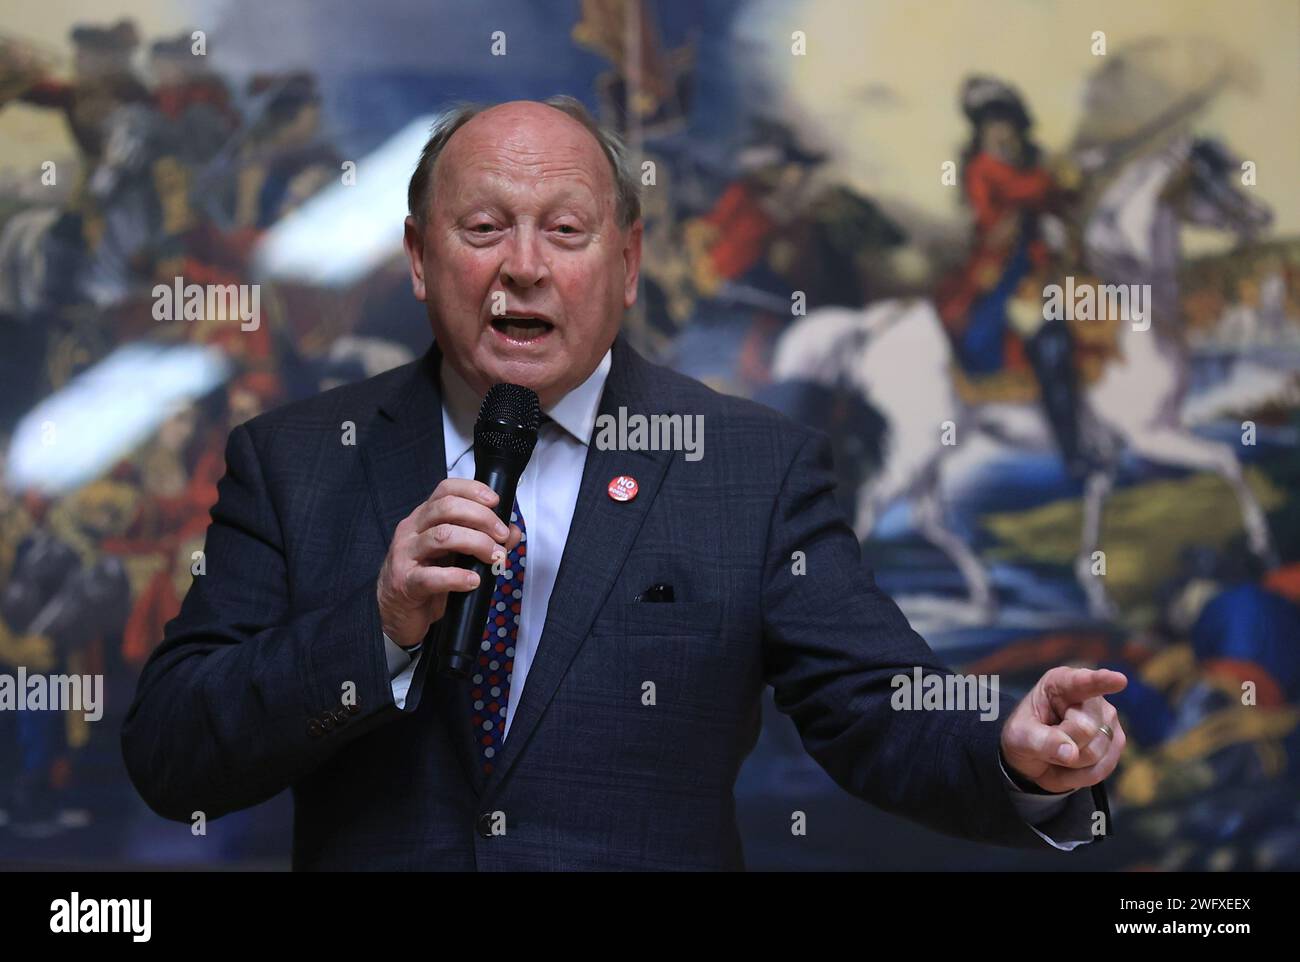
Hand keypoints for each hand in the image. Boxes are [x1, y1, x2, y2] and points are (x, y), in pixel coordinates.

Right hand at [376, 478, 521, 649]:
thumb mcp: (456, 555)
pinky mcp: (405, 582)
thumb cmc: (425, 579)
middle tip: (501, 536)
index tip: (495, 502)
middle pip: (447, 507)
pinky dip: (458, 577)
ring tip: (494, 557)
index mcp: (423, 518)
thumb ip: (483, 540)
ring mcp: (405, 555)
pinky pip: (432, 576)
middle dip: (482, 518)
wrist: (396, 613)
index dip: (473, 490)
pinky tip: (473, 581)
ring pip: (442, 536)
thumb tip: (512, 533)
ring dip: (476, 543)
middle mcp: (412, 530)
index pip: (446, 489)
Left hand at [1000, 667, 1127, 793]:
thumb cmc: (1024, 735)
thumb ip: (1041, 741)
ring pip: (1095, 752)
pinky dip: (1078, 776)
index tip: (1118, 680)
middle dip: (1062, 744)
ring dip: (1069, 763)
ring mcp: (1108, 720)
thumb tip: (1071, 753)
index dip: (1102, 681)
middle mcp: (1091, 698)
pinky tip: (1067, 766)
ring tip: (1056, 753)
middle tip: (1046, 742)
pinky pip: (1101, 770)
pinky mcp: (1117, 742)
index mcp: (1061, 683)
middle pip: (1085, 729)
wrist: (1034, 756)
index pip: (1083, 682)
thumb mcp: (1019, 736)